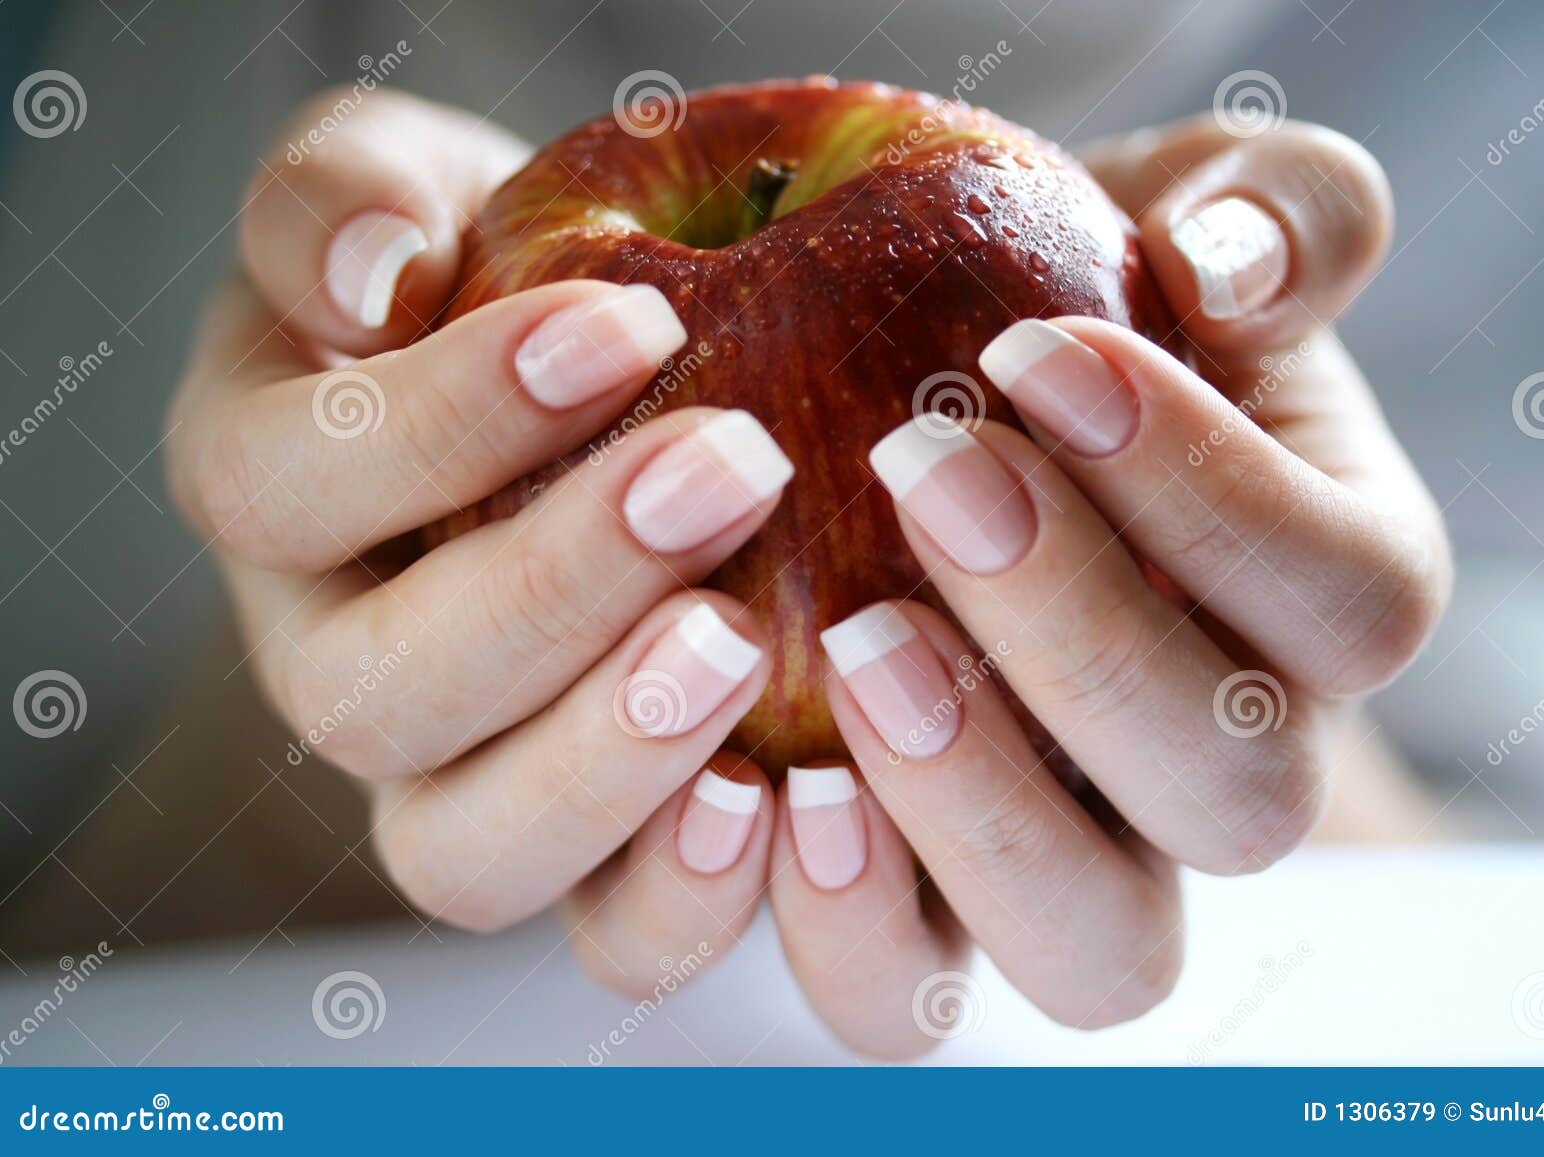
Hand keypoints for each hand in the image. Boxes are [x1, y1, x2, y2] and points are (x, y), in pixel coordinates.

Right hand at [165, 91, 795, 995]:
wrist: (611, 381)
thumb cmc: (502, 262)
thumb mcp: (406, 186)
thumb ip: (343, 200)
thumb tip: (363, 279)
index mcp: (275, 499)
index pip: (284, 486)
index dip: (438, 422)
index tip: (627, 326)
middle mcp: (344, 666)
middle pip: (374, 701)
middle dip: (548, 592)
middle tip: (730, 469)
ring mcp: (462, 781)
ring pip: (469, 857)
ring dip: (606, 770)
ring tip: (742, 649)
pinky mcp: (598, 856)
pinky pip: (615, 933)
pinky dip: (698, 894)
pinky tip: (809, 797)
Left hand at [767, 117, 1450, 1055]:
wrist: (910, 415)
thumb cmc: (1066, 308)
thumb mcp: (1178, 215)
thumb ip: (1272, 211)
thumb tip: (1237, 266)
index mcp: (1321, 602)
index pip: (1349, 599)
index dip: (1209, 492)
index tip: (1031, 358)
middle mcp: (1224, 765)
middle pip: (1240, 800)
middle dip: (1088, 643)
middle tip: (928, 474)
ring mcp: (1076, 860)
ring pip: (1099, 953)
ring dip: (980, 820)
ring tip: (848, 652)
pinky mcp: (918, 913)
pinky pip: (905, 995)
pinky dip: (835, 929)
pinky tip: (749, 792)